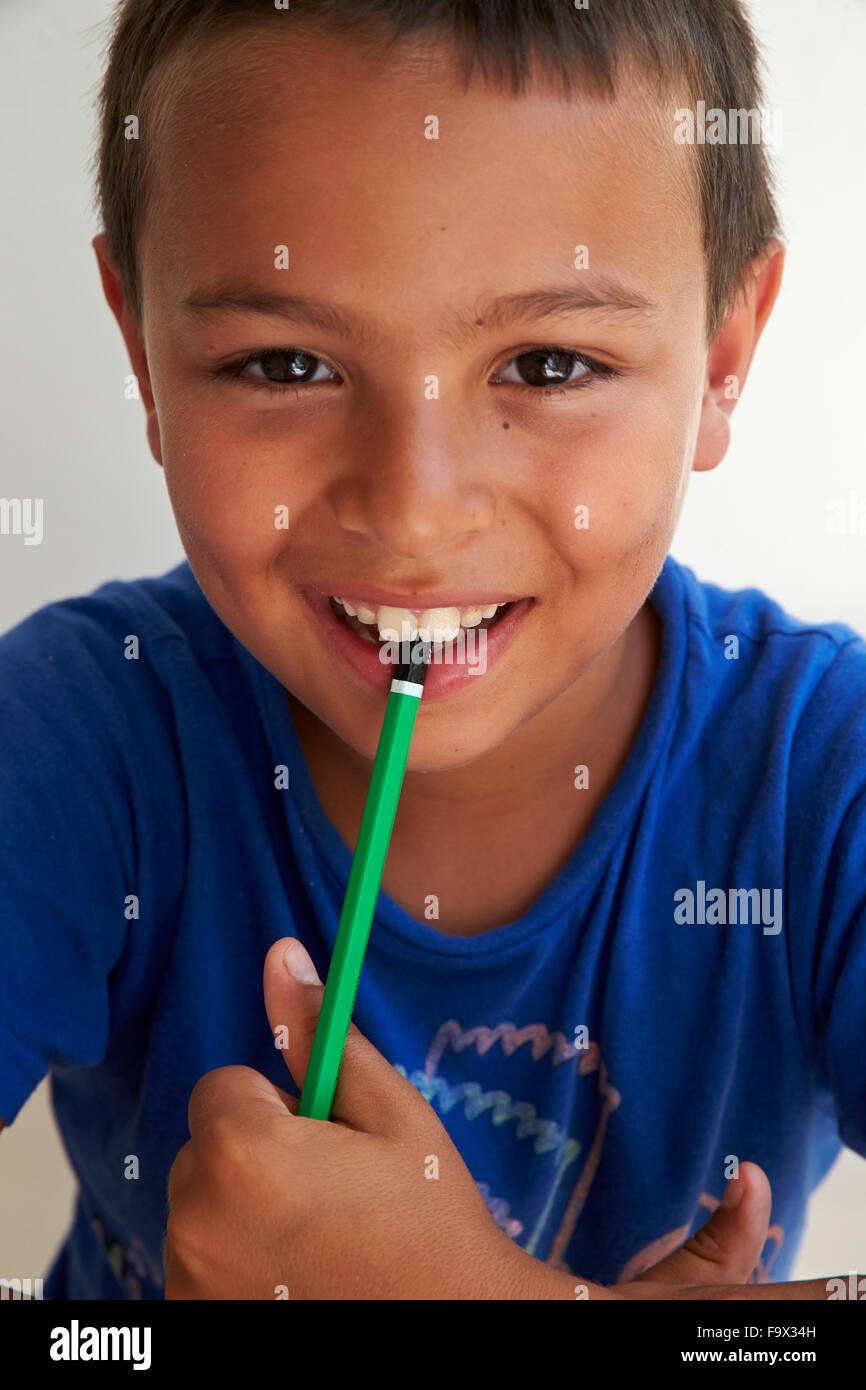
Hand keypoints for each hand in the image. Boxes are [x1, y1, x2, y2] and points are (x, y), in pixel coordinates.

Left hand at [165, 937, 859, 1300]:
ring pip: (200, 1210)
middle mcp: (195, 1220)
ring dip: (241, 1214)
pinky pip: (199, 1265)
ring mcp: (189, 1282)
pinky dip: (234, 1268)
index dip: (274, 1107)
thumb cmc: (429, 1217)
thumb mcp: (388, 1112)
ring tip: (318, 1242)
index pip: (220, 1088)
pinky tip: (295, 1282)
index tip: (322, 1143)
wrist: (455, 1326)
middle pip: (202, 1150)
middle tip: (327, 1194)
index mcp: (240, 1151)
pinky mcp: (193, 1325)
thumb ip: (319, 1037)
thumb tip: (280, 956)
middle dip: (252, 1159)